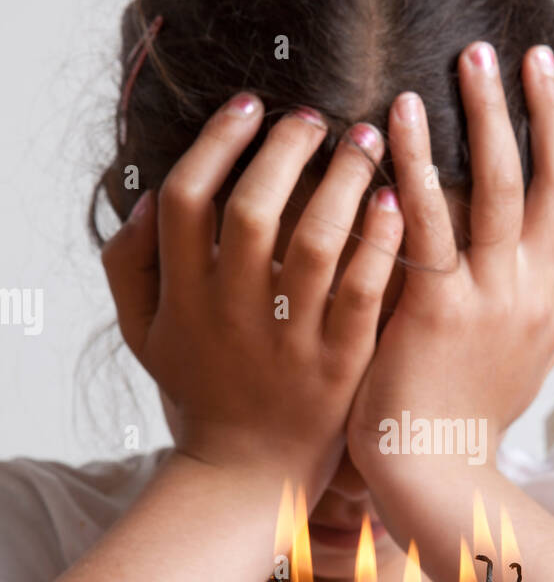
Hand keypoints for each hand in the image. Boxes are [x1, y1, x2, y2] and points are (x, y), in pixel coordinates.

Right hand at [102, 95, 402, 495]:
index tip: (250, 105)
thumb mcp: (146, 334)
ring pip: (314, 243)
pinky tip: (396, 202)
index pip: (187, 200)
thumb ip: (130, 267)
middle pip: (251, 209)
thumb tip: (148, 199)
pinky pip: (362, 293)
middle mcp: (231, 313)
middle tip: (318, 115)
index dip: (217, 142)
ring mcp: (288, 340)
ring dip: (342, 182)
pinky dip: (379, 244)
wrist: (249, 476)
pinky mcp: (339, 364)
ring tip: (367, 141)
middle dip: (286, 148)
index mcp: (184, 296)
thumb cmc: (202, 392)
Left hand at [346, 42, 553, 479]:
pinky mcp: (440, 311)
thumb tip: (527, 265)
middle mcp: (538, 298)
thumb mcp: (512, 360)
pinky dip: (418, 162)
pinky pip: (432, 221)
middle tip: (529, 52)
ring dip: (491, 114)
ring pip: (506, 188)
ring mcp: (494, 303)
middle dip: (547, 112)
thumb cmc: (459, 421)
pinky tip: (396, 118)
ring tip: (472, 57)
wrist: (433, 479)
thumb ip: (521, 305)